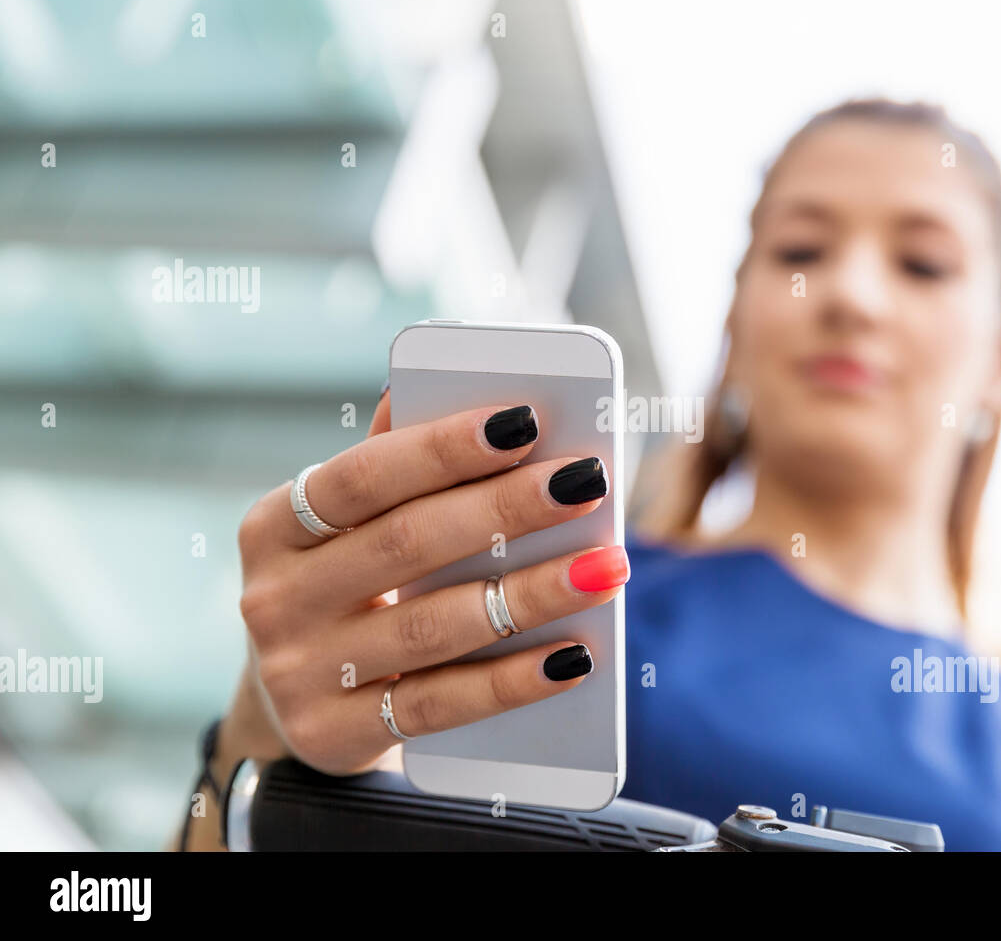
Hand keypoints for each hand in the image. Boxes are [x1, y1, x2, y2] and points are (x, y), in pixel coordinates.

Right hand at [230, 394, 627, 775]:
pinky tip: (572, 656)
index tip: (524, 420)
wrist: (294, 706)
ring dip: (530, 594)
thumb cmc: (342, 589)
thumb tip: (423, 385)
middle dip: (506, 509)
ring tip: (605, 567)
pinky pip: (438, 705)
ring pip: (433, 626)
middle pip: (407, 544)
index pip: (364, 476)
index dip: (442, 447)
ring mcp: (301, 673)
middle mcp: (276, 598)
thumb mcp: (345, 531)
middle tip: (586, 483)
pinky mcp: (335, 735)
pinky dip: (511, 681)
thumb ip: (389, 466)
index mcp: (276, 526)